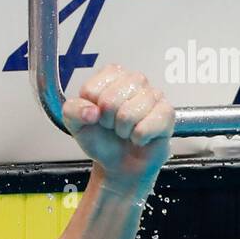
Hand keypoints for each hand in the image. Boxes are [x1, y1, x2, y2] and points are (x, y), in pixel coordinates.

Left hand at [63, 64, 175, 196]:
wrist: (119, 162)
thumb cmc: (101, 138)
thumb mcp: (75, 124)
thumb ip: (72, 111)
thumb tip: (91, 111)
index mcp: (111, 75)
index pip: (91, 90)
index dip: (90, 110)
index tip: (96, 116)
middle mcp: (135, 80)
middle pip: (110, 101)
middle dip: (107, 121)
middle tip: (113, 126)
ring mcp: (154, 95)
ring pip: (128, 115)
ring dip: (123, 131)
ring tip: (126, 131)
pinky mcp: (167, 113)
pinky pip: (145, 128)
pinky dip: (138, 139)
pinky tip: (140, 136)